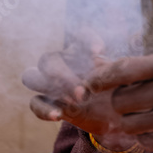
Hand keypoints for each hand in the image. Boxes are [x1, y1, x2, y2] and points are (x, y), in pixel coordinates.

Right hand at [21, 34, 138, 151]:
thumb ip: (116, 69)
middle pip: (49, 60)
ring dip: (49, 88)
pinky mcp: (50, 105)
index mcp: (83, 52)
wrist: (114, 116)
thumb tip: (111, 58)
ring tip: (73, 101)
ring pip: (32, 77)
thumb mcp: (121, 79)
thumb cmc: (117, 91)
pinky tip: (58, 115)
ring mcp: (53, 84)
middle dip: (63, 75)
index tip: (100, 52)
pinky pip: (35, 103)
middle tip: (83, 92)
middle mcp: (64, 63)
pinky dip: (44, 109)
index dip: (86, 40)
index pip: (80, 36)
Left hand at [87, 49, 152, 152]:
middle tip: (128, 101)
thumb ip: (137, 67)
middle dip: (118, 102)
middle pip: (121, 100)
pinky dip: (144, 136)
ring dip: (128, 121)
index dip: (102, 78)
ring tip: (140, 115)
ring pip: (129, 124)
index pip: (125, 69)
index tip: (90, 83)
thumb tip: (97, 68)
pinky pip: (145, 141)